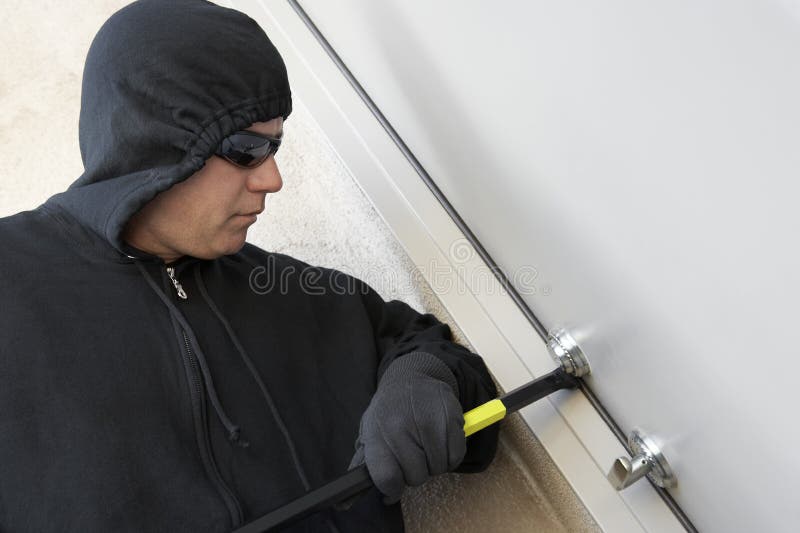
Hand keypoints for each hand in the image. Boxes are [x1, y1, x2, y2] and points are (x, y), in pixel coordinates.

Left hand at [349, 351, 465, 503]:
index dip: (391, 490)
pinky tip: (441, 441)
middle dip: (415, 473)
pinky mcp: (450, 416)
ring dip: (434, 464)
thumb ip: (361, 466)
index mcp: (377, 434)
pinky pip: (456, 455)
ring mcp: (427, 421)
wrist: (410, 376)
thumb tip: (345, 503)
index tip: (393, 487)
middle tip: (413, 457)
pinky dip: (451, 455)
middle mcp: (401, 427)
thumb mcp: (369, 432)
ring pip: (438, 468)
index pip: (386, 478)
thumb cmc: (388, 410)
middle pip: (416, 476)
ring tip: (426, 447)